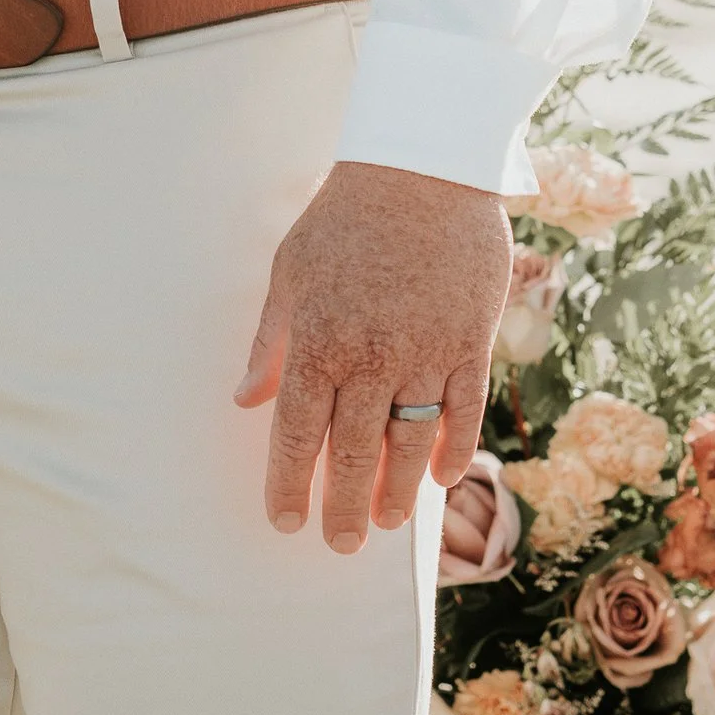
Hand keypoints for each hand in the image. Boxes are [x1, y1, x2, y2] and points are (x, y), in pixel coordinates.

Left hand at [234, 161, 510, 551]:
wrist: (422, 169)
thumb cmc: (343, 216)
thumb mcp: (289, 272)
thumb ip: (269, 341)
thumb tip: (244, 400)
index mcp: (318, 341)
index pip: (298, 432)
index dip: (289, 484)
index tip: (286, 523)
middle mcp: (371, 358)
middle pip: (352, 452)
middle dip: (342, 506)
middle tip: (339, 545)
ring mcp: (425, 354)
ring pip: (409, 444)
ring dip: (396, 491)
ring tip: (386, 522)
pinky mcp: (470, 344)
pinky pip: (463, 414)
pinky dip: (453, 451)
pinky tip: (441, 479)